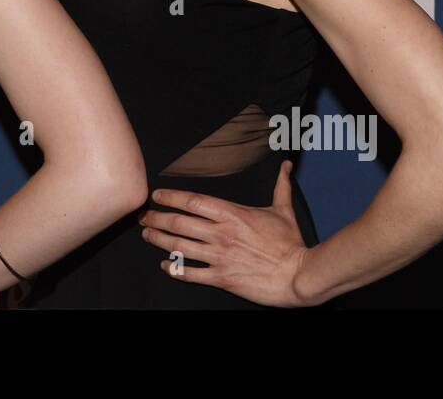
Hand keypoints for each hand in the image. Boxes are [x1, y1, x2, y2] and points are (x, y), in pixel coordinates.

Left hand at [138, 159, 314, 306]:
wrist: (298, 275)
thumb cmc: (290, 243)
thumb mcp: (283, 209)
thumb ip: (280, 185)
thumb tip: (286, 165)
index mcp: (232, 214)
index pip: (192, 201)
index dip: (170, 197)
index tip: (157, 196)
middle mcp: (221, 234)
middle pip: (179, 223)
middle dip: (156, 219)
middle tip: (144, 217)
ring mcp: (219, 257)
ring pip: (179, 246)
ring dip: (159, 240)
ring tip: (147, 236)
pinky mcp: (222, 278)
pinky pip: (190, 273)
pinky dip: (174, 269)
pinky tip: (165, 265)